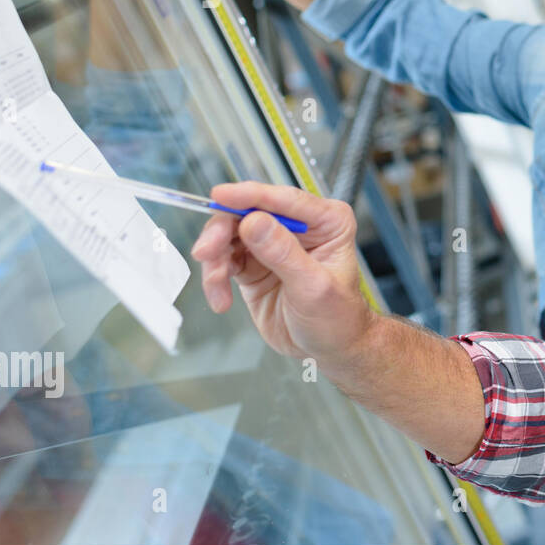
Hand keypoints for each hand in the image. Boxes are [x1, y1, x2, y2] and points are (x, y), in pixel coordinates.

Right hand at [191, 181, 376, 365]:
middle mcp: (299, 226)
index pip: (284, 199)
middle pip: (248, 213)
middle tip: (206, 252)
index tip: (221, 197)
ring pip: (230, 235)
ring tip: (216, 284)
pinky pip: (223, 260)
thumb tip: (253, 223)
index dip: (250, 196)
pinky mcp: (253, 263)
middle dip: (223, 232)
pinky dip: (215, 277)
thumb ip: (283, 254)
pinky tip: (221, 299)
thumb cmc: (337, 317)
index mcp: (327, 220)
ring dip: (215, 259)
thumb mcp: (313, 286)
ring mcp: (273, 243)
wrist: (330, 348)